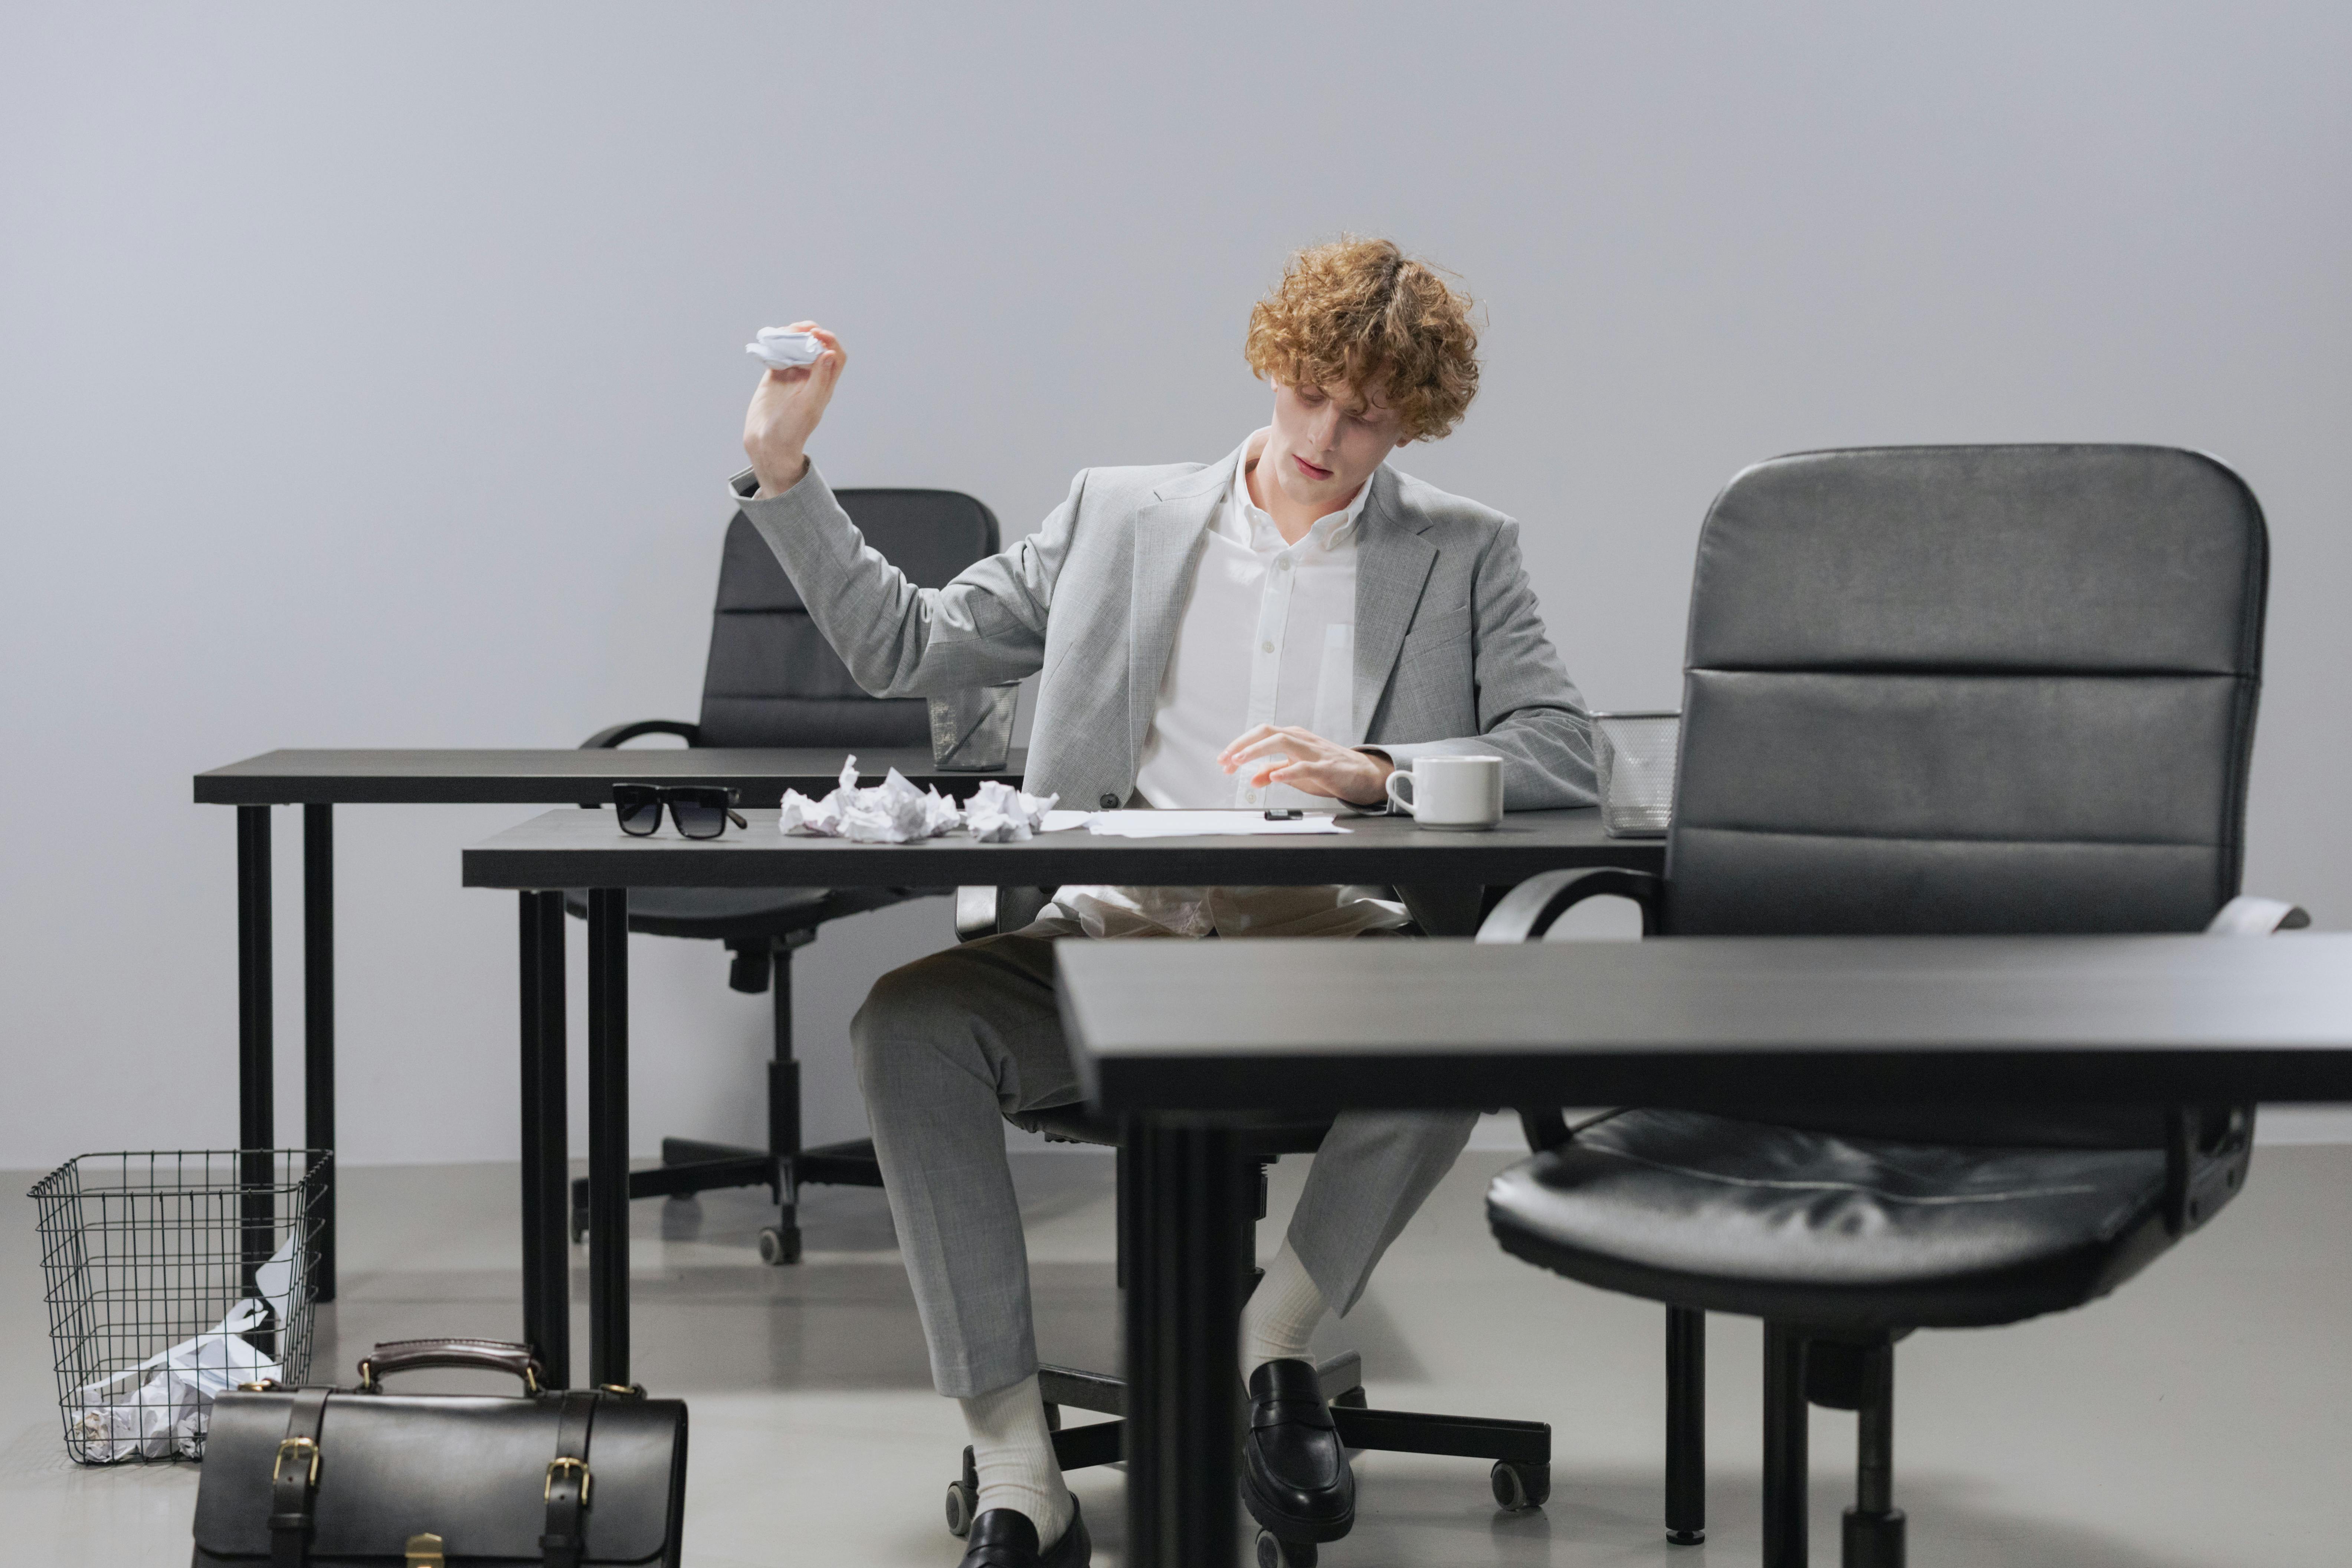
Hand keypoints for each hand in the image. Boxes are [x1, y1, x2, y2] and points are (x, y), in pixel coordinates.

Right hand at [742, 322, 846, 495]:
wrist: (767, 444)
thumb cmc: (790, 430)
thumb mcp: (808, 404)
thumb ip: (819, 379)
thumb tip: (829, 353)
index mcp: (823, 386)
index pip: (835, 357)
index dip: (830, 341)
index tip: (816, 334)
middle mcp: (810, 379)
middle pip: (816, 348)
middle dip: (809, 333)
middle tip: (799, 327)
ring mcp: (791, 377)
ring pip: (796, 348)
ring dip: (792, 336)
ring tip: (783, 331)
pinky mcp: (774, 377)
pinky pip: (778, 354)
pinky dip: (775, 344)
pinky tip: (770, 339)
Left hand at [1218, 725, 1394, 805]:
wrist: (1365, 775)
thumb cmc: (1330, 771)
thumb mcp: (1296, 773)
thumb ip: (1274, 772)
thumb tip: (1252, 778)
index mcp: (1292, 738)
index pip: (1260, 735)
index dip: (1238, 746)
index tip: (1222, 761)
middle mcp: (1300, 740)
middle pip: (1266, 732)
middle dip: (1242, 744)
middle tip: (1225, 759)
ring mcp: (1313, 752)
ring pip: (1282, 742)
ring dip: (1257, 751)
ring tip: (1240, 761)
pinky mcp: (1326, 767)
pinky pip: (1304, 767)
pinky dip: (1287, 770)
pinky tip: (1274, 776)